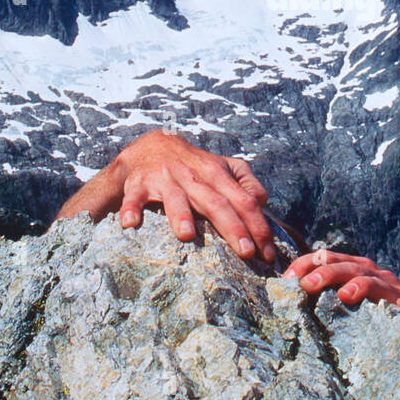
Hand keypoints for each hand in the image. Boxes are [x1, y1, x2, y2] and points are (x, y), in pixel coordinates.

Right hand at [56, 129, 275, 262]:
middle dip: (233, 227)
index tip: (269, 253)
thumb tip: (262, 202)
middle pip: (216, 203)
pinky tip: (130, 224)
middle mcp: (194, 176)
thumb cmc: (193, 165)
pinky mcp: (139, 184)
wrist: (151, 146)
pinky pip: (135, 198)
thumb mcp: (222, 167)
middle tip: (246, 253)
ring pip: (175, 198)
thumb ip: (245, 182)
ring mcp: (166, 179)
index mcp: (217, 174)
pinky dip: (131, 209)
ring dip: (179, 215)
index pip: (244, 200)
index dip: (258, 226)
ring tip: (186, 235)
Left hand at [283, 248, 399, 357]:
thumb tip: (290, 301)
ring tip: (345, 294)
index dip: (306, 264)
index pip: (328, 259)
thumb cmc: (384, 316)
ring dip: (361, 285)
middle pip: (350, 267)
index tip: (286, 278)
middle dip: (327, 272)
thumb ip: (326, 300)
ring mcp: (398, 291)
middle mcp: (377, 277)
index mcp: (358, 273)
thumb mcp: (353, 305)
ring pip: (377, 282)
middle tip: (307, 285)